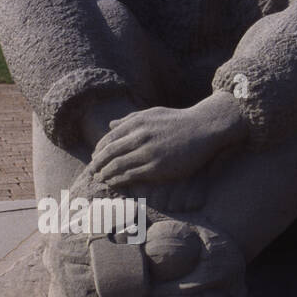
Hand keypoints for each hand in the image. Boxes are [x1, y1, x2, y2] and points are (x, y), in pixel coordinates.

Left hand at [89, 93, 245, 188]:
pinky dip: (119, 179)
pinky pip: (131, 175)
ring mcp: (148, 151)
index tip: (94, 158)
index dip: (99, 150)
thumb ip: (130, 119)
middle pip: (109, 152)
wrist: (204, 127)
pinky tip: (113, 183)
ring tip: (99, 180)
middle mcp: (139, 136)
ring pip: (118, 165)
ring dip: (105, 174)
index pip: (109, 138)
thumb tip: (110, 124)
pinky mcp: (157, 167)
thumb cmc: (179, 121)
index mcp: (137, 122)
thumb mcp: (152, 113)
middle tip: (92, 172)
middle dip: (97, 164)